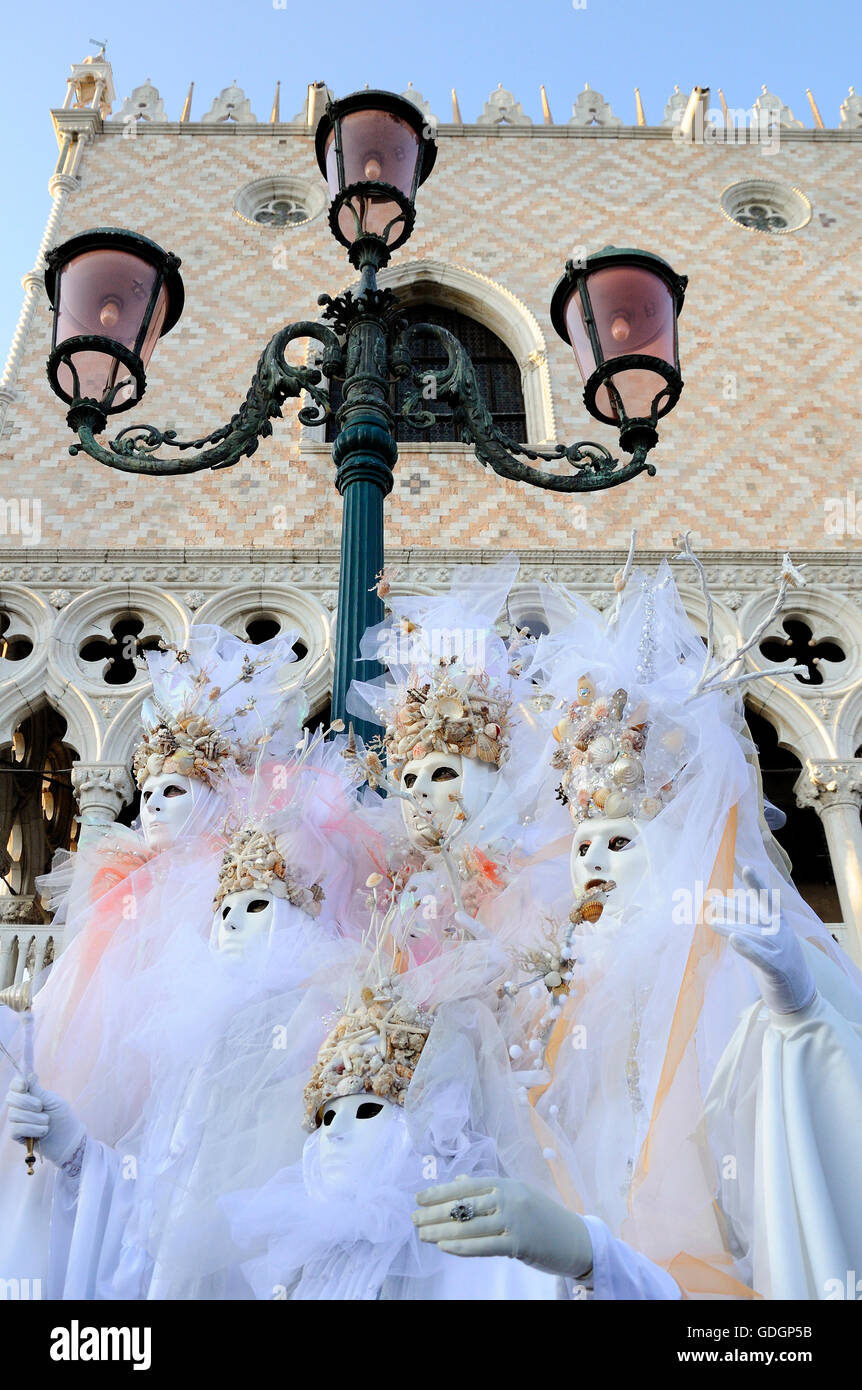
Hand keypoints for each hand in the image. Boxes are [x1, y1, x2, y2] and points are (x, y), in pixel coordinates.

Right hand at [5, 1078, 85, 1166]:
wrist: (68, 1140)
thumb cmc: (62, 1118)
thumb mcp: (53, 1102)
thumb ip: (39, 1091)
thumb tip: (29, 1075)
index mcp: (29, 1095)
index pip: (15, 1085)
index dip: (17, 1084)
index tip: (25, 1085)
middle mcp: (20, 1106)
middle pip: (11, 1098)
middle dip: (26, 1102)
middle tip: (41, 1107)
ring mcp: (17, 1120)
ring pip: (14, 1114)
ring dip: (34, 1118)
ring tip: (47, 1122)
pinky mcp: (17, 1135)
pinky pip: (16, 1129)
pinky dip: (32, 1129)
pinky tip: (42, 1132)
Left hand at [412, 1176, 592, 1277]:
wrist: (577, 1240)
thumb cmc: (543, 1218)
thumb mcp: (518, 1196)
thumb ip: (489, 1190)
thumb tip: (460, 1181)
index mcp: (507, 1184)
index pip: (467, 1185)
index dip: (441, 1191)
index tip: (419, 1197)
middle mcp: (509, 1198)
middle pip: (463, 1205)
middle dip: (434, 1212)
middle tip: (413, 1219)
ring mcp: (514, 1220)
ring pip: (469, 1225)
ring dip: (441, 1229)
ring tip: (422, 1234)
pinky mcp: (518, 1243)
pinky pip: (483, 1245)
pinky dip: (461, 1245)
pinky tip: (444, 1245)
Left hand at [708, 865, 816, 1014]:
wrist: (799, 995)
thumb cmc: (779, 963)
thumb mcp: (767, 939)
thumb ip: (753, 923)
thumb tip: (734, 902)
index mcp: (780, 924)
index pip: (768, 900)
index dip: (757, 884)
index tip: (746, 868)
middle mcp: (782, 933)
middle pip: (753, 918)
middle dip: (732, 909)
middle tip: (712, 902)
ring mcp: (780, 950)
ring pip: (752, 935)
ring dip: (731, 928)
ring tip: (712, 922)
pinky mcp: (777, 968)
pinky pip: (759, 956)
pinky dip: (746, 947)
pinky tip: (733, 940)